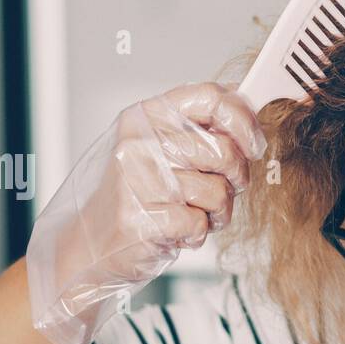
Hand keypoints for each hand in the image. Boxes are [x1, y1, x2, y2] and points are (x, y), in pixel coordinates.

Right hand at [26, 81, 266, 343]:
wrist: (90, 245)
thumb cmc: (137, 196)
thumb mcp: (161, 149)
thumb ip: (200, 127)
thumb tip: (247, 102)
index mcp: (147, 116)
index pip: (210, 98)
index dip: (244, 121)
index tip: (254, 144)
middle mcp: (139, 142)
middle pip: (222, 150)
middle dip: (236, 177)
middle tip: (223, 189)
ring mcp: (137, 180)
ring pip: (217, 191)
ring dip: (217, 212)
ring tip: (193, 213)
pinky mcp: (142, 218)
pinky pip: (200, 223)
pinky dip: (196, 234)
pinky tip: (176, 231)